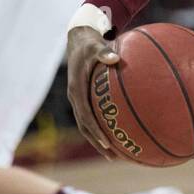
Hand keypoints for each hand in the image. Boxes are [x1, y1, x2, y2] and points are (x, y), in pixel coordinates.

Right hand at [66, 27, 121, 160]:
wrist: (79, 38)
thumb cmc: (89, 42)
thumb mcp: (95, 45)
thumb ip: (104, 52)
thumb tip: (115, 58)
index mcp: (76, 89)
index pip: (85, 116)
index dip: (95, 130)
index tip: (107, 142)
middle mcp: (76, 97)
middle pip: (85, 126)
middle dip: (98, 142)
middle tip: (113, 155)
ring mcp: (79, 97)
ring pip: (87, 123)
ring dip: (98, 138)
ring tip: (114, 152)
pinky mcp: (83, 95)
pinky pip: (92, 113)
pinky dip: (102, 124)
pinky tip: (118, 128)